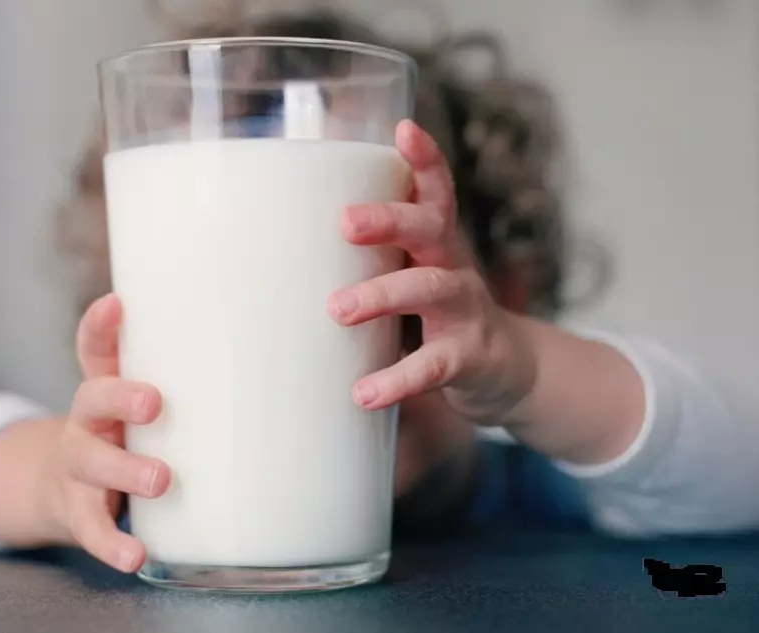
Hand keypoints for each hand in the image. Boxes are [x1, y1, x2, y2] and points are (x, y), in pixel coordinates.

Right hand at [44, 294, 169, 572]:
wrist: (56, 488)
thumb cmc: (121, 437)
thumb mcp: (137, 405)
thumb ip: (187, 384)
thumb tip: (274, 361)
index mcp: (106, 389)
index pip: (95, 349)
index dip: (101, 326)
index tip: (117, 304)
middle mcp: (87, 421)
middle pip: (91, 398)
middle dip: (121, 398)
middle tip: (154, 403)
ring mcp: (77, 467)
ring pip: (91, 464)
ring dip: (125, 471)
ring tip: (161, 480)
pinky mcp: (77, 511)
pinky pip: (91, 529)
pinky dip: (113, 544)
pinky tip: (136, 557)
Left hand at [329, 120, 536, 424]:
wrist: (504, 371)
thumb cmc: (436, 317)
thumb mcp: (410, 279)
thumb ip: (366, 266)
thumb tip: (274, 260)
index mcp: (436, 244)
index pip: (435, 192)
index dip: (425, 160)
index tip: (405, 128)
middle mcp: (454, 267)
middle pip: (430, 228)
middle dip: (390, 219)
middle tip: (345, 222)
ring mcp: (466, 311)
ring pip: (430, 289)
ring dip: (383, 295)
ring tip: (338, 309)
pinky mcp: (469, 357)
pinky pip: (433, 365)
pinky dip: (397, 378)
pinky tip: (364, 392)